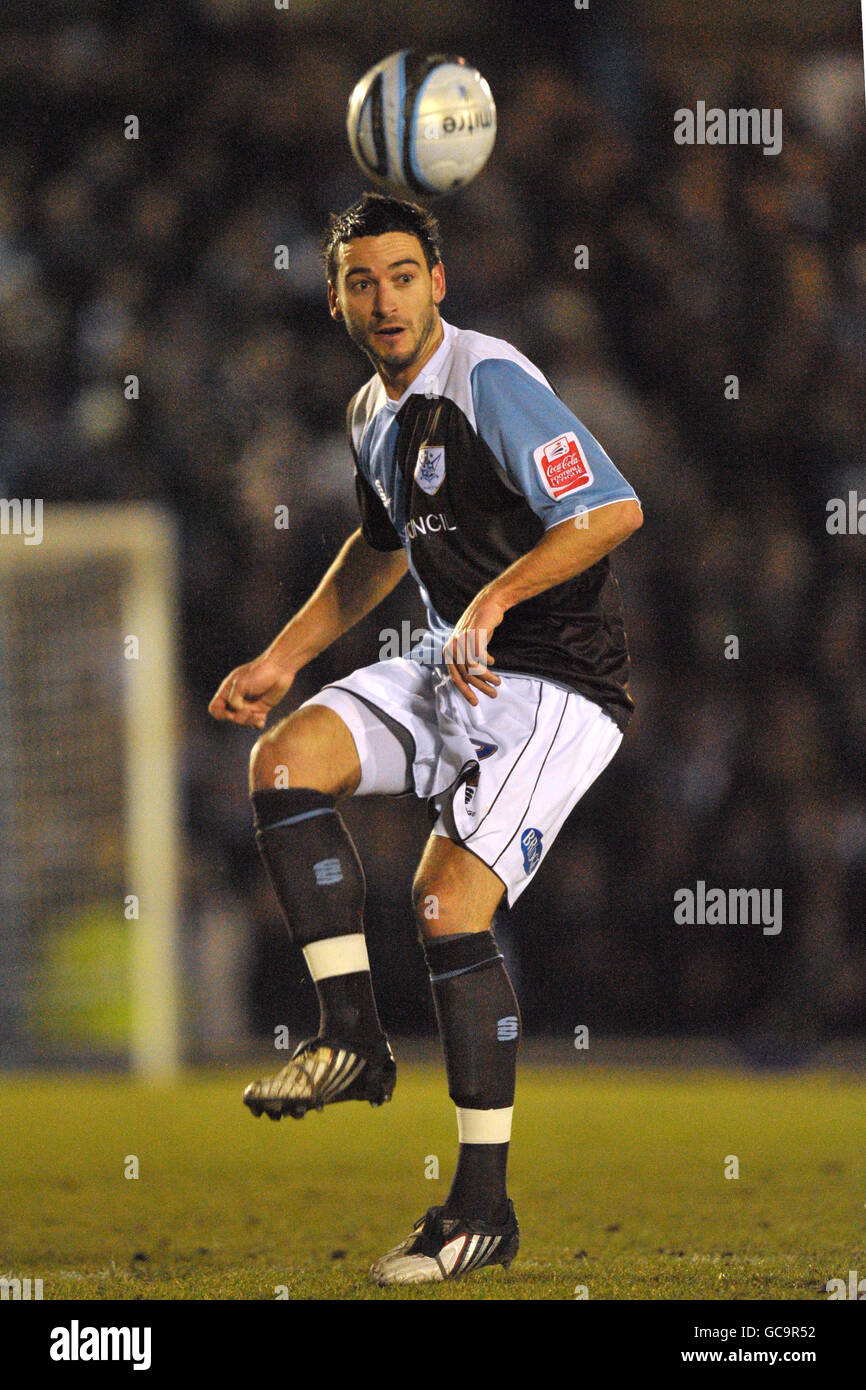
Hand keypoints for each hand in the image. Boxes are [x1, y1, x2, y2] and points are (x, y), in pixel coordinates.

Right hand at [208, 653, 295, 729]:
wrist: (279, 668)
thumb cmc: (259, 672)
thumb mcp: (241, 684)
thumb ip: (234, 699)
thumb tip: (236, 711)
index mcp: (227, 691)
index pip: (215, 708)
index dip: (220, 714)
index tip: (229, 712)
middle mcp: (236, 699)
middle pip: (229, 718)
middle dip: (238, 718)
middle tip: (248, 712)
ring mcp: (248, 704)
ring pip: (243, 721)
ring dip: (249, 721)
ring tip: (258, 716)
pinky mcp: (261, 708)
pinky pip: (256, 721)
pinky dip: (257, 724)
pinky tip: (262, 721)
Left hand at [443, 590, 504, 705]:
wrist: (488, 604)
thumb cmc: (481, 626)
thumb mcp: (471, 645)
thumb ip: (469, 659)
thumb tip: (476, 676)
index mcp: (448, 651)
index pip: (455, 678)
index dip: (465, 691)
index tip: (475, 702)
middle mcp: (451, 647)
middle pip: (465, 676)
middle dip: (480, 688)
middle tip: (493, 695)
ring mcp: (460, 642)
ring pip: (473, 670)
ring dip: (487, 679)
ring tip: (498, 683)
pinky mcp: (472, 637)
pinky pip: (479, 659)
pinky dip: (488, 664)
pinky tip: (493, 661)